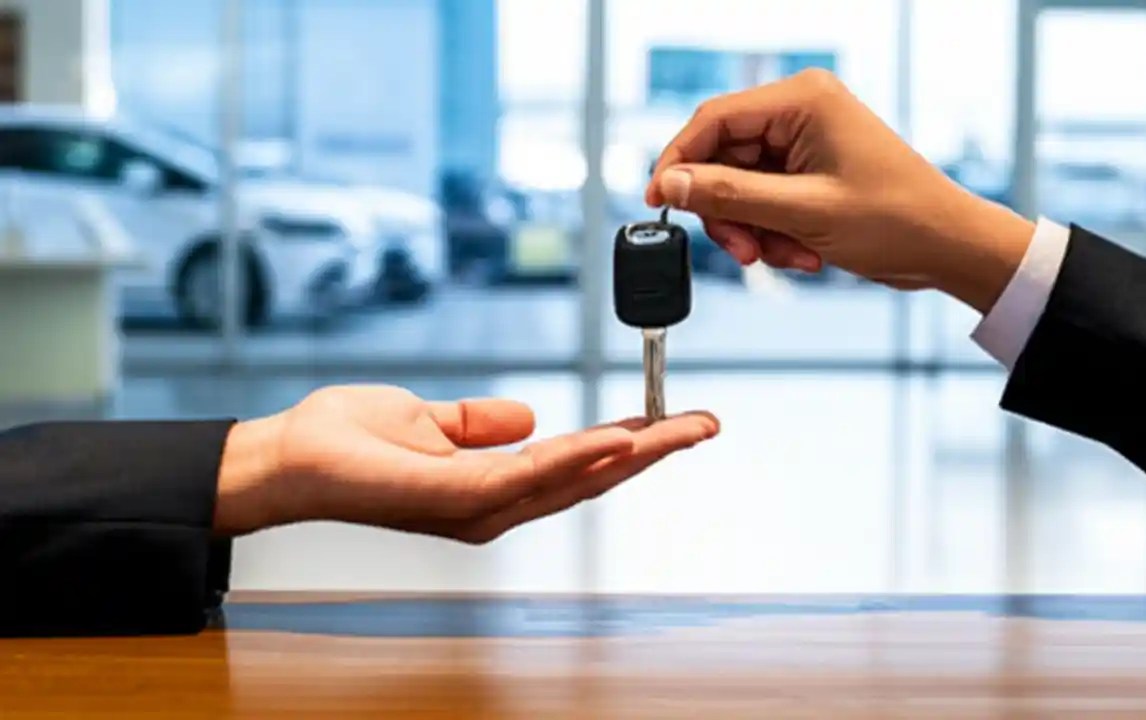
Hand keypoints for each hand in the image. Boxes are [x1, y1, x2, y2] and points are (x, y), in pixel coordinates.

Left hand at [213, 385, 717, 542]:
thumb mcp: (426, 417)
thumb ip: (478, 423)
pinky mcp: (451, 496)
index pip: (575, 464)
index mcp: (490, 483)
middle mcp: (491, 504)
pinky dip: (575, 458)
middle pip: (589, 479)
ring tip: (678, 429)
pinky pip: (525, 475)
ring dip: (630, 455)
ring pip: (571, 480)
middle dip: (651, 453)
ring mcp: (474, 506)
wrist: (282, 457)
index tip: (672, 422)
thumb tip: (525, 416)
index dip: (628, 446)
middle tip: (703, 426)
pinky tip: (614, 439)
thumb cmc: (343, 443)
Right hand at [646, 68, 1035, 312]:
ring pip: (740, 186)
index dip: (678, 162)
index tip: (658, 201)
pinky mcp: (809, 171)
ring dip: (753, 229)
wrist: (946, 246)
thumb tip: (671, 185)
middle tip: (743, 250)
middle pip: (722, 158)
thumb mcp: (803, 212)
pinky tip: (802, 252)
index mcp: (803, 100)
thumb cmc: (898, 219)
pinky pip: (764, 200)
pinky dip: (772, 232)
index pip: (713, 120)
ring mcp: (805, 142)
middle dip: (729, 212)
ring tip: (787, 255)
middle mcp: (800, 112)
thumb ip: (730, 197)